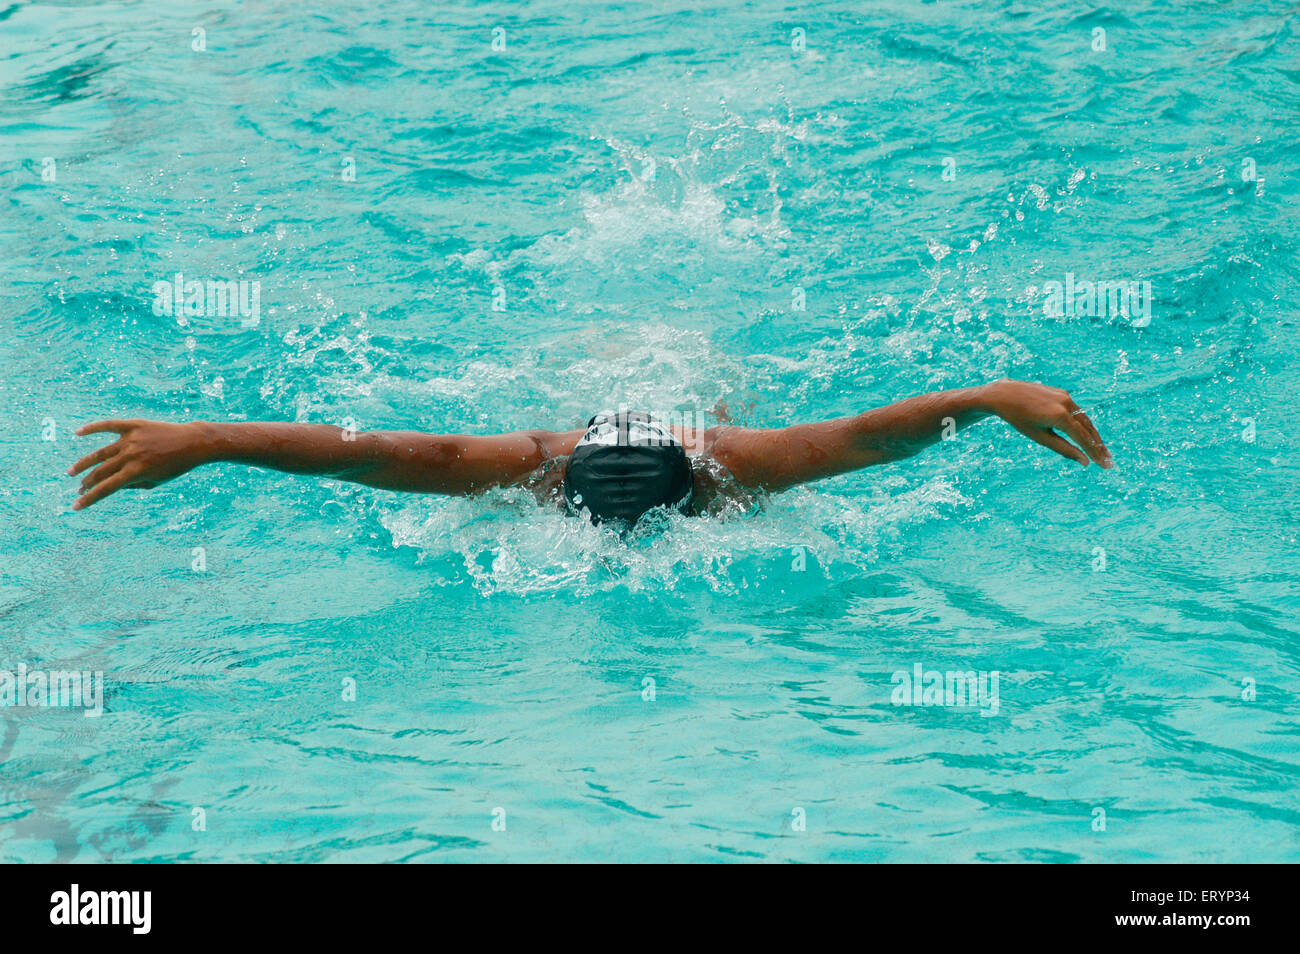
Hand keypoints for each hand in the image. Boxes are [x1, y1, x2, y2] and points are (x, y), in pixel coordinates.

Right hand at [68, 420, 210, 509]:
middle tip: (79, 488)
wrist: (193, 443)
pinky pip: (108, 425)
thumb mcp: (155, 481)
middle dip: (87, 483)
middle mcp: (131, 456)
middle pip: (100, 472)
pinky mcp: (134, 425)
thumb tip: (109, 485)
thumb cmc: (175, 466)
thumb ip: (132, 484)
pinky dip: (92, 428)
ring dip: (84, 463)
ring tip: (72, 472)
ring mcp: (131, 439)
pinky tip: (78, 433)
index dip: (89, 499)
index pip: (105, 489)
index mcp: (136, 472)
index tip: (75, 506)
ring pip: (100, 453)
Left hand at [982, 379, 1112, 467]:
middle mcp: (1067, 403)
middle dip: (1098, 445)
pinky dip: (1082, 424)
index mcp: (1060, 415)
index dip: (1095, 453)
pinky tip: (1087, 434)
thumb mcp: (1040, 437)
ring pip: (1084, 419)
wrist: (1005, 394)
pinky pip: (1076, 411)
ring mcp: (1065, 396)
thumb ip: (1064, 449)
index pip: (1083, 438)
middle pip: (1088, 428)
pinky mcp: (1062, 393)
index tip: (1104, 465)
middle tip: (1108, 461)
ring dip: (1092, 435)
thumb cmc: (1020, 419)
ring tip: (1101, 450)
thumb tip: (1084, 461)